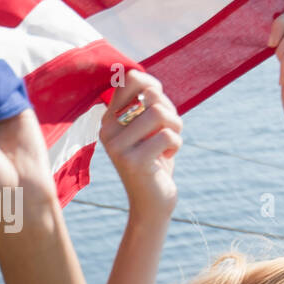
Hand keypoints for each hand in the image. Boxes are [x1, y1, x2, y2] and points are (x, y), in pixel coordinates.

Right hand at [99, 71, 179, 218]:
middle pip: (151, 95)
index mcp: (108, 119)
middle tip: (170, 128)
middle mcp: (107, 131)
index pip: (129, 79)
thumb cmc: (155, 161)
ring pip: (158, 113)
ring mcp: (117, 147)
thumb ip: (147, 105)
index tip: (159, 104)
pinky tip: (168, 156)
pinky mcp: (132, 162)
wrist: (152, 204)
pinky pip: (166, 136)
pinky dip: (176, 143)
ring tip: (172, 140)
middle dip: (170, 109)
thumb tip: (147, 81)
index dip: (152, 84)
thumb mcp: (149, 129)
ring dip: (176, 125)